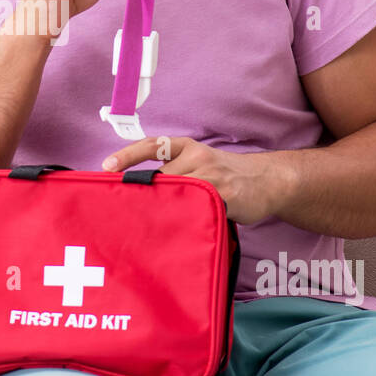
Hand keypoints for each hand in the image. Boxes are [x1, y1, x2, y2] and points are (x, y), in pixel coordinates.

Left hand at [100, 135, 294, 225]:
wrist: (268, 181)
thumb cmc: (225, 175)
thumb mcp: (199, 164)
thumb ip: (174, 172)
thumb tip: (138, 191)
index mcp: (187, 148)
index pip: (152, 145)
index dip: (128, 155)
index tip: (106, 167)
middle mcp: (199, 157)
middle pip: (161, 175)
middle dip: (144, 193)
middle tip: (124, 212)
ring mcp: (213, 176)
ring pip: (177, 192)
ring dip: (163, 209)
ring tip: (147, 226)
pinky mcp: (226, 195)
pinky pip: (199, 208)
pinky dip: (187, 218)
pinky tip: (178, 230)